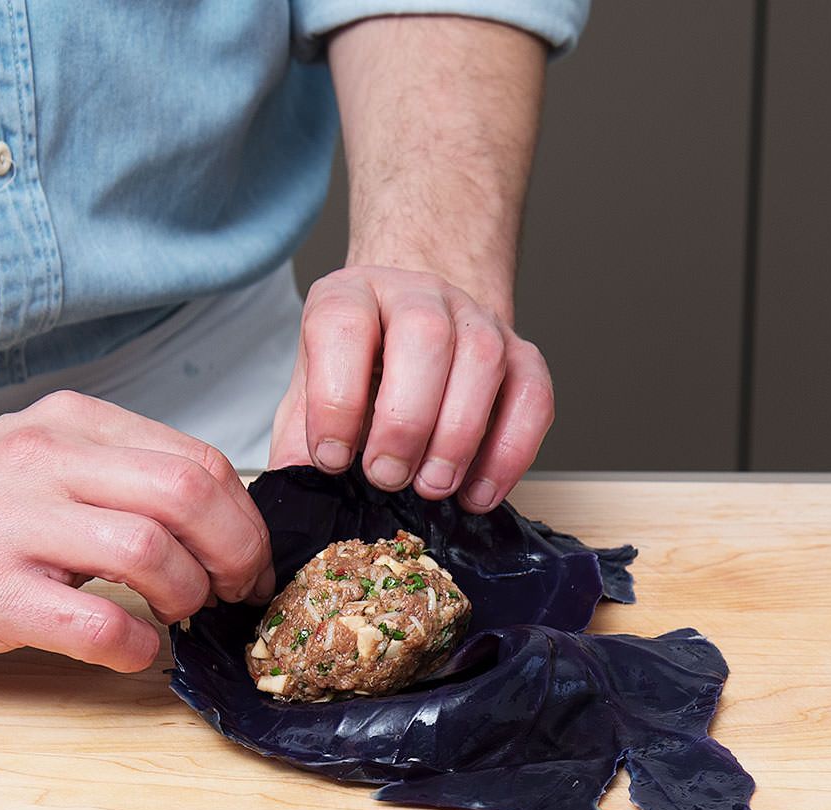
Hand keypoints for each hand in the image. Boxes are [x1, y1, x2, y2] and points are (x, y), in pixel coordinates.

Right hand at [0, 391, 271, 672]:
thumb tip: (222, 523)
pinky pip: (96, 625)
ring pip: (149, 550)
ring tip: (176, 616)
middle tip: (232, 593)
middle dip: (234, 554)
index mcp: (70, 425)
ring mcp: (10, 525)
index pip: (196, 461)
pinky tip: (133, 649)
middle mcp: (42, 462)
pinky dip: (136, 647)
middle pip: (186, 495)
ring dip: (187, 598)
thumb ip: (124, 477)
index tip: (247, 561)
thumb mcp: (46, 464)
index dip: (243, 520)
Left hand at [269, 265, 553, 511]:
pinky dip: (510, 453)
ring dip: (459, 436)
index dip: (335, 397)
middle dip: (406, 419)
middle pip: (424, 335)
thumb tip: (297, 494)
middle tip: (388, 477)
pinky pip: (533, 396)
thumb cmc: (357, 374)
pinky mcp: (521, 354)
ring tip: (433, 487)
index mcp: (352, 295)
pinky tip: (478, 494)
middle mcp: (417, 294)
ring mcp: (476, 319)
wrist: (410, 338)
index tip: (330, 459)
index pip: (343, 324)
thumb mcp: (310, 397)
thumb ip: (300, 440)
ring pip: (483, 359)